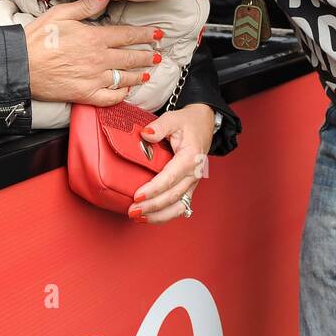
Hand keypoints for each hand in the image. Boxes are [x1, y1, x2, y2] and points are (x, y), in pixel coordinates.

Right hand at [25, 0, 161, 105]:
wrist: (20, 66)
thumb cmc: (36, 38)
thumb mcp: (60, 14)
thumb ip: (86, 6)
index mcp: (94, 38)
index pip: (127, 35)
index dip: (145, 35)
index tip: (157, 34)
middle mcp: (98, 59)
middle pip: (130, 57)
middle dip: (147, 55)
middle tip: (158, 54)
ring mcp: (93, 79)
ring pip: (125, 77)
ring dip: (139, 74)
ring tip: (148, 72)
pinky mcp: (85, 95)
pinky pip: (110, 97)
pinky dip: (121, 94)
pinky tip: (126, 90)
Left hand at [129, 103, 214, 224]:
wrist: (203, 124)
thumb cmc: (188, 123)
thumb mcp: (174, 118)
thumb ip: (160, 126)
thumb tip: (146, 134)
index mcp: (190, 157)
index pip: (170, 177)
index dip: (154, 188)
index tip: (137, 195)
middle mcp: (193, 174)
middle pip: (172, 196)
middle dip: (152, 206)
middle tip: (132, 210)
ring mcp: (192, 183)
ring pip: (178, 207)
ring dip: (159, 215)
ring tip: (139, 218)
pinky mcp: (189, 187)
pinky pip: (180, 206)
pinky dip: (165, 215)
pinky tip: (150, 217)